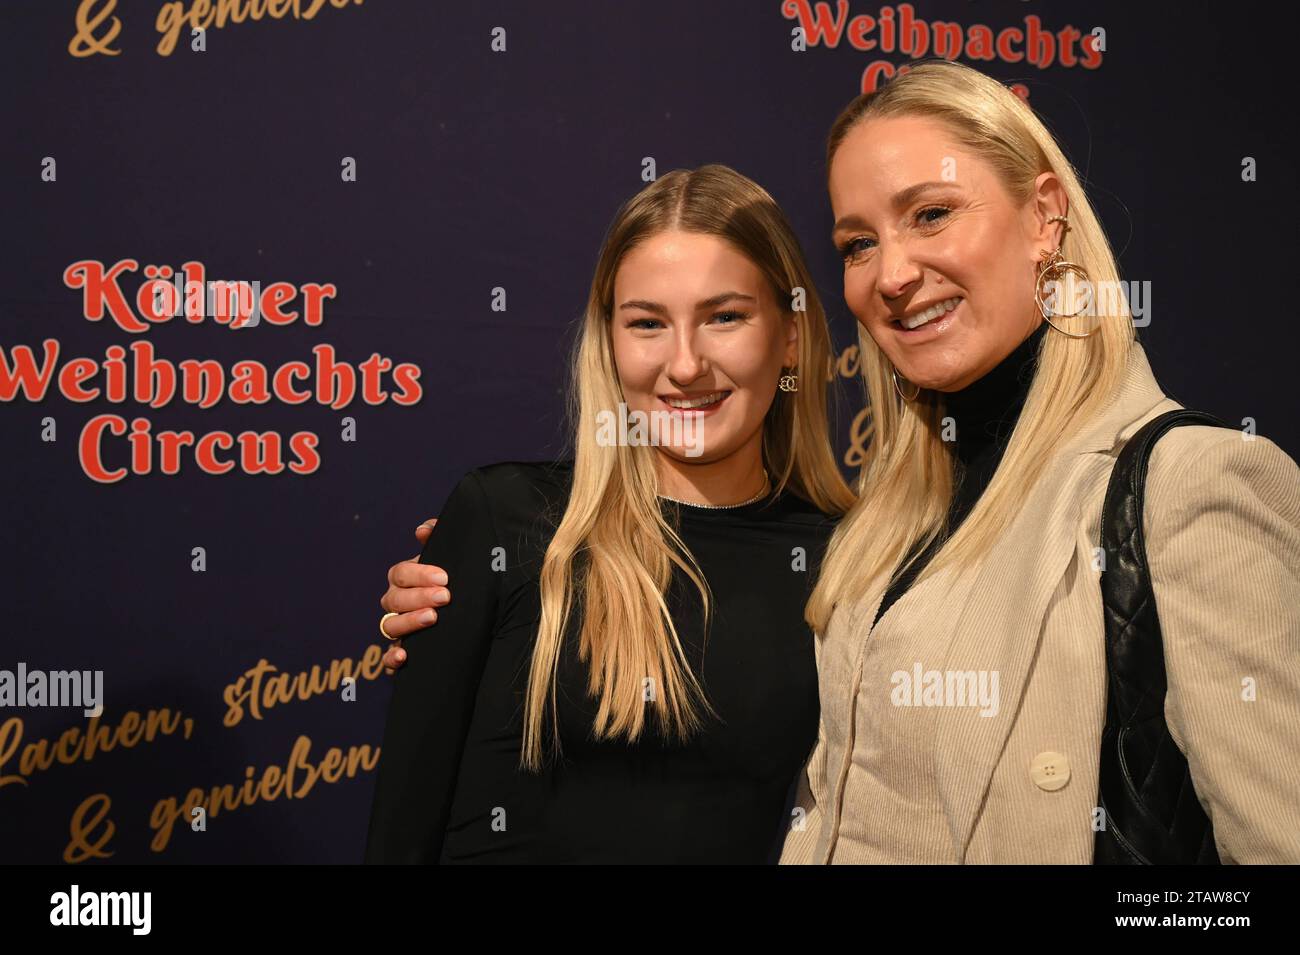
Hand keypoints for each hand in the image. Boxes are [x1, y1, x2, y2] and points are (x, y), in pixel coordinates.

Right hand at [380, 518, 449, 673]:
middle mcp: (396, 603)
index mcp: (404, 579)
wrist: (471, 614)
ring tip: (432, 618)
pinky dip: (391, 659)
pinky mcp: (402, 652)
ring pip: (389, 626)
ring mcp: (397, 628)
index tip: (444, 577)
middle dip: (418, 597)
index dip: (419, 574)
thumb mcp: (451, 557)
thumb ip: (439, 537)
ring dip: (408, 623)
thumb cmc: (454, 580)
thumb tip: (423, 530)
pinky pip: (388, 659)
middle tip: (445, 597)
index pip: (400, 574)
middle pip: (394, 600)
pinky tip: (404, 656)